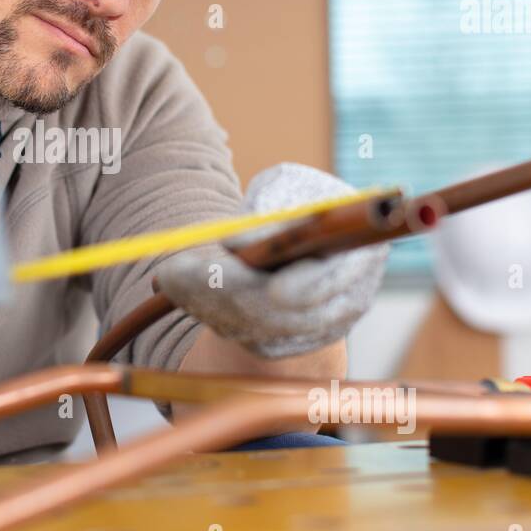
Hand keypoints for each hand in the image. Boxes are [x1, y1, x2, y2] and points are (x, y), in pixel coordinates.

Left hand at [157, 163, 388, 357]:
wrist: (295, 236)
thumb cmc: (294, 200)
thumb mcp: (287, 185)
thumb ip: (271, 202)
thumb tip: (238, 240)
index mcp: (362, 255)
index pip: (330, 281)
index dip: (299, 284)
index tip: (263, 281)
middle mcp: (346, 303)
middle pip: (284, 314)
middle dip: (224, 292)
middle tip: (176, 271)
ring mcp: (316, 332)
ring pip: (255, 329)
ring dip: (205, 303)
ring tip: (168, 276)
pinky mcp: (283, 345)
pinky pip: (241, 336)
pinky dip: (206, 313)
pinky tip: (180, 291)